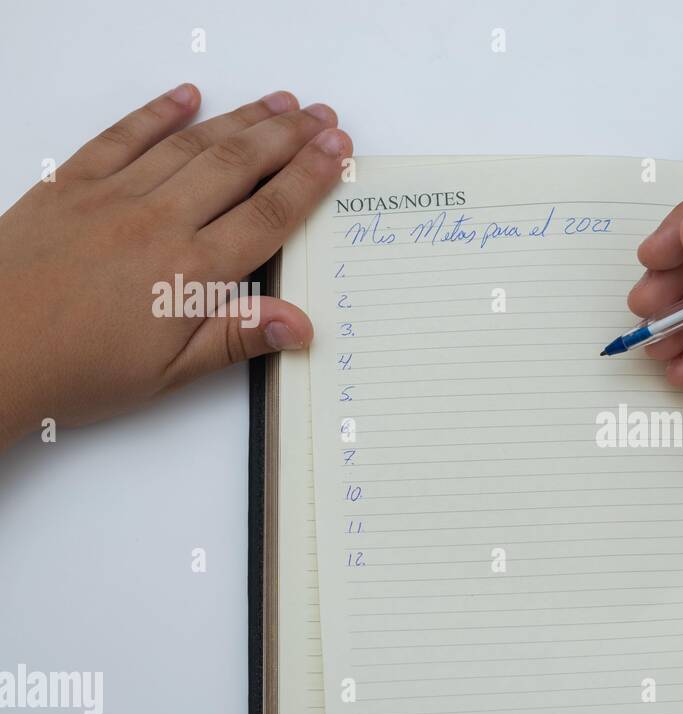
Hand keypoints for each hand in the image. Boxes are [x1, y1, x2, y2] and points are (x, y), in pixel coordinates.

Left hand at [0, 84, 352, 447]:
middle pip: (238, 167)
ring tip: (279, 102)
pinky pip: (122, 136)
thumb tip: (299, 324)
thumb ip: (235, 339)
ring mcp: (112, 197)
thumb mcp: (166, 373)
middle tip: (323, 116)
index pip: (268, 214)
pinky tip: (187, 97)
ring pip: (191, 144)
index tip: (337, 151)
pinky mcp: (71, 185)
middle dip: (288, 137)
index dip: (309, 179)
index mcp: (188, 273)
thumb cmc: (74, 370)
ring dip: (241, 118)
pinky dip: (158, 113)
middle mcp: (157, 223)